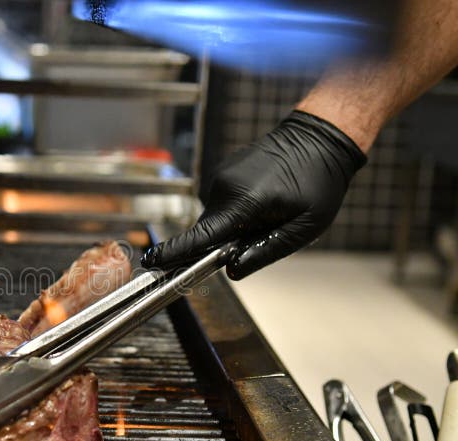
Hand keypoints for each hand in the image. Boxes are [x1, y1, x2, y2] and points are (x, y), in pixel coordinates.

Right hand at [141, 110, 366, 279]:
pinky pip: (223, 202)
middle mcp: (226, 186)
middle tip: (265, 233)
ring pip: (217, 216)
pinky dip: (236, 210)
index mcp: (245, 201)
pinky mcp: (225, 171)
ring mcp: (223, 175)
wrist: (320, 136)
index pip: (203, 234)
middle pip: (210, 229)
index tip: (153, 261)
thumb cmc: (319, 181)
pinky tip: (265, 201)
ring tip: (272, 213)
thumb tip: (233, 270)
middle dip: (227, 241)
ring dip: (235, 225)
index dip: (176, 251)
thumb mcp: (305, 227)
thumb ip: (266, 250)